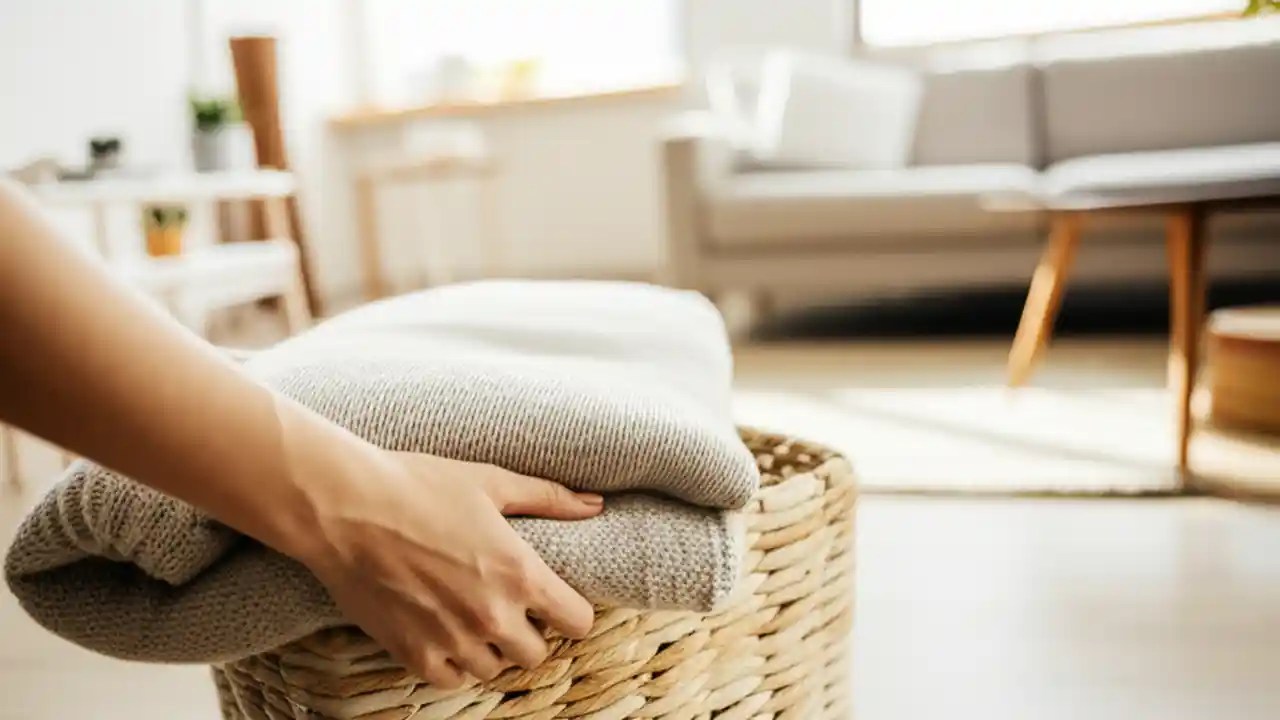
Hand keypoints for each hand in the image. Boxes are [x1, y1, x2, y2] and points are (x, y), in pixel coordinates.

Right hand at [297, 451, 603, 688]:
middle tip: (508, 607)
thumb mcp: (490, 482)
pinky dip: (453, 662)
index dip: (571, 613)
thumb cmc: (418, 485)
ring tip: (471, 616)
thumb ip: (548, 498)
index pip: (578, 622)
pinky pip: (452, 679)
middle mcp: (492, 615)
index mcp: (520, 573)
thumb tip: (595, 504)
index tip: (556, 603)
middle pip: (537, 654)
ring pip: (494, 669)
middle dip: (529, 632)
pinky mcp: (414, 655)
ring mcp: (453, 640)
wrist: (345, 508)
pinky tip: (444, 632)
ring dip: (490, 648)